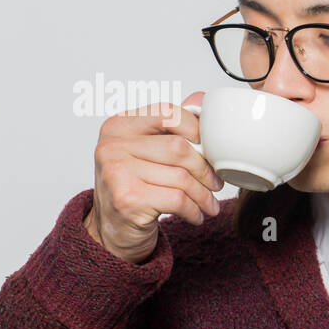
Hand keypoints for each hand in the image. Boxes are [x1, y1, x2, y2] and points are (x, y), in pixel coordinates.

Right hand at [84, 91, 224, 264]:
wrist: (113, 229)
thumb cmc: (134, 186)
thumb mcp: (147, 150)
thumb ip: (172, 125)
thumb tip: (203, 99)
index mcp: (119, 125)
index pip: (168, 113)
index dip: (197, 130)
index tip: (210, 149)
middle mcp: (112, 145)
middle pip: (179, 148)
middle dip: (205, 170)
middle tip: (216, 184)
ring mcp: (117, 172)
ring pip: (182, 177)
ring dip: (204, 195)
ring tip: (209, 204)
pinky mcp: (127, 199)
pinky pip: (177, 200)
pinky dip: (194, 210)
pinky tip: (196, 215)